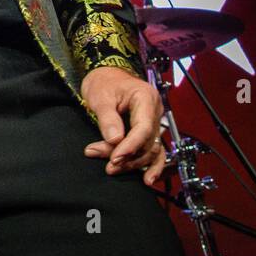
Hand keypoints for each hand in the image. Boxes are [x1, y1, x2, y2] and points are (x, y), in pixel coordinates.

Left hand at [81, 65, 167, 185]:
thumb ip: (108, 119)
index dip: (130, 146)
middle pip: (147, 142)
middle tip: (108, 165)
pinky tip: (148, 179)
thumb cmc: (104, 82)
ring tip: (113, 169)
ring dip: (133, 162)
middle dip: (128, 156)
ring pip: (150, 149)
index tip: (115, 157)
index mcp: (146, 98)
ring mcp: (154, 123)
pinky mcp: (149, 132)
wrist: (105, 76)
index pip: (143, 128)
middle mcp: (155, 112)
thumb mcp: (100, 97)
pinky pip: (153, 151)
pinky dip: (150, 165)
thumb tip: (115, 140)